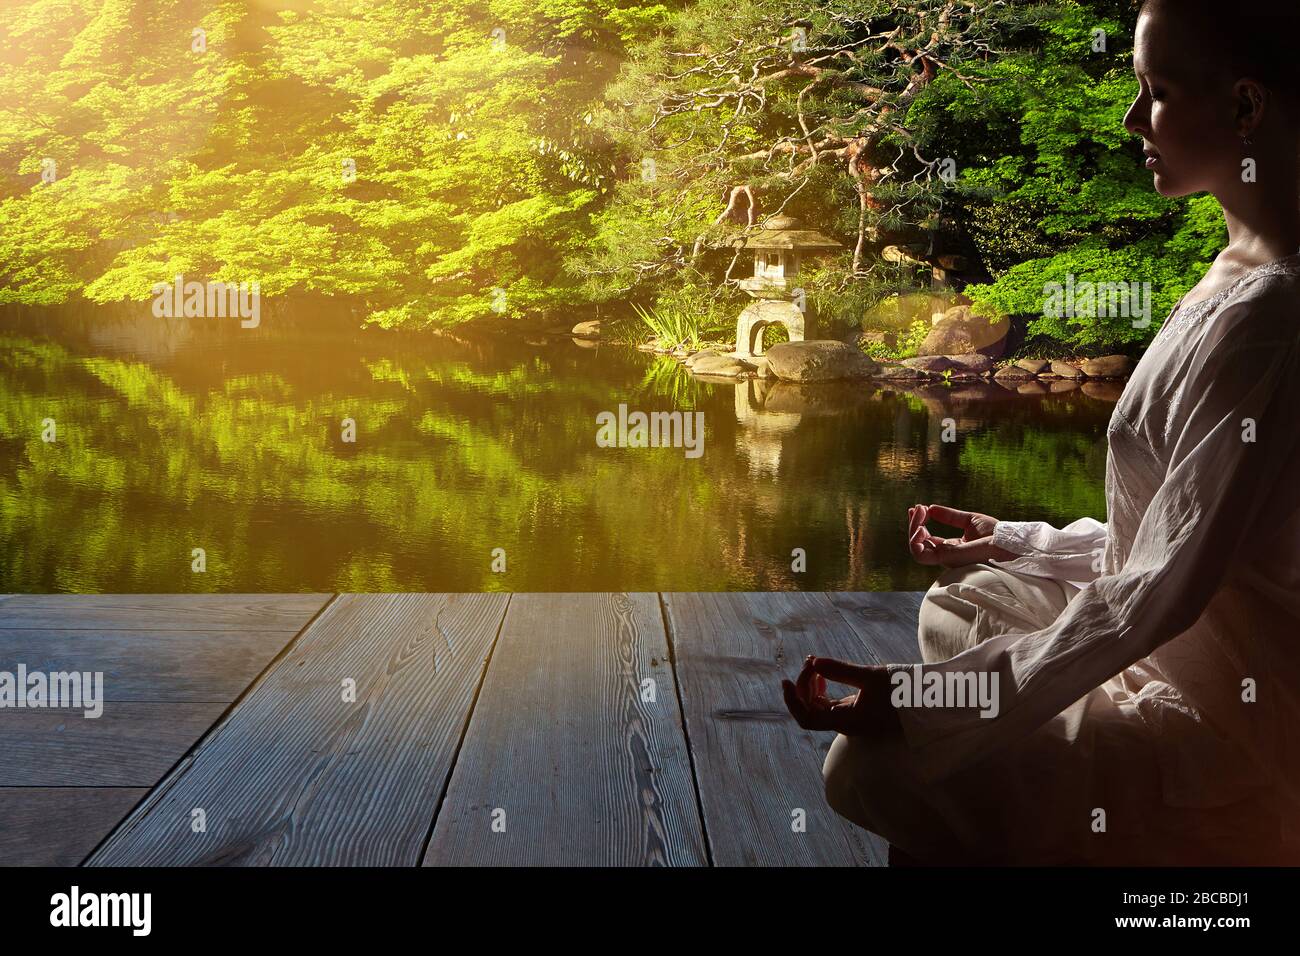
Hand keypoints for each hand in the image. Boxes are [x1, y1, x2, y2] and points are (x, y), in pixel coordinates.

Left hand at [781, 656, 899, 736]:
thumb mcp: (871, 676)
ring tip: (813, 664)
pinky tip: (821, 672)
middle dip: (803, 687)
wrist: (927, 702)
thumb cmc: (903, 691)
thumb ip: (841, 670)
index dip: (792, 701)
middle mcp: (845, 723)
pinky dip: (820, 688)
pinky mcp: (854, 711)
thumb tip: (813, 662)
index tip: (786, 680)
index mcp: (847, 721)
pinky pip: (828, 703)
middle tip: (809, 662)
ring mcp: (849, 718)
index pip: (808, 718)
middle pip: (810, 711)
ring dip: (810, 686)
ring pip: (818, 707)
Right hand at [907, 503, 1018, 566]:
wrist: (1007, 541)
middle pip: (918, 544)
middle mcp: (947, 555)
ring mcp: (946, 558)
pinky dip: (915, 539)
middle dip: (913, 525)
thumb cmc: (995, 534)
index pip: (927, 539)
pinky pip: (920, 553)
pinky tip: (920, 525)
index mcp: (952, 548)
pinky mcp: (947, 558)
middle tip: (917, 508)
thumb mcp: (968, 520)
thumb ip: (949, 516)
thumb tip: (931, 508)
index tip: (918, 507)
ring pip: (916, 548)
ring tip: (919, 512)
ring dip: (912, 529)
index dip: (918, 524)